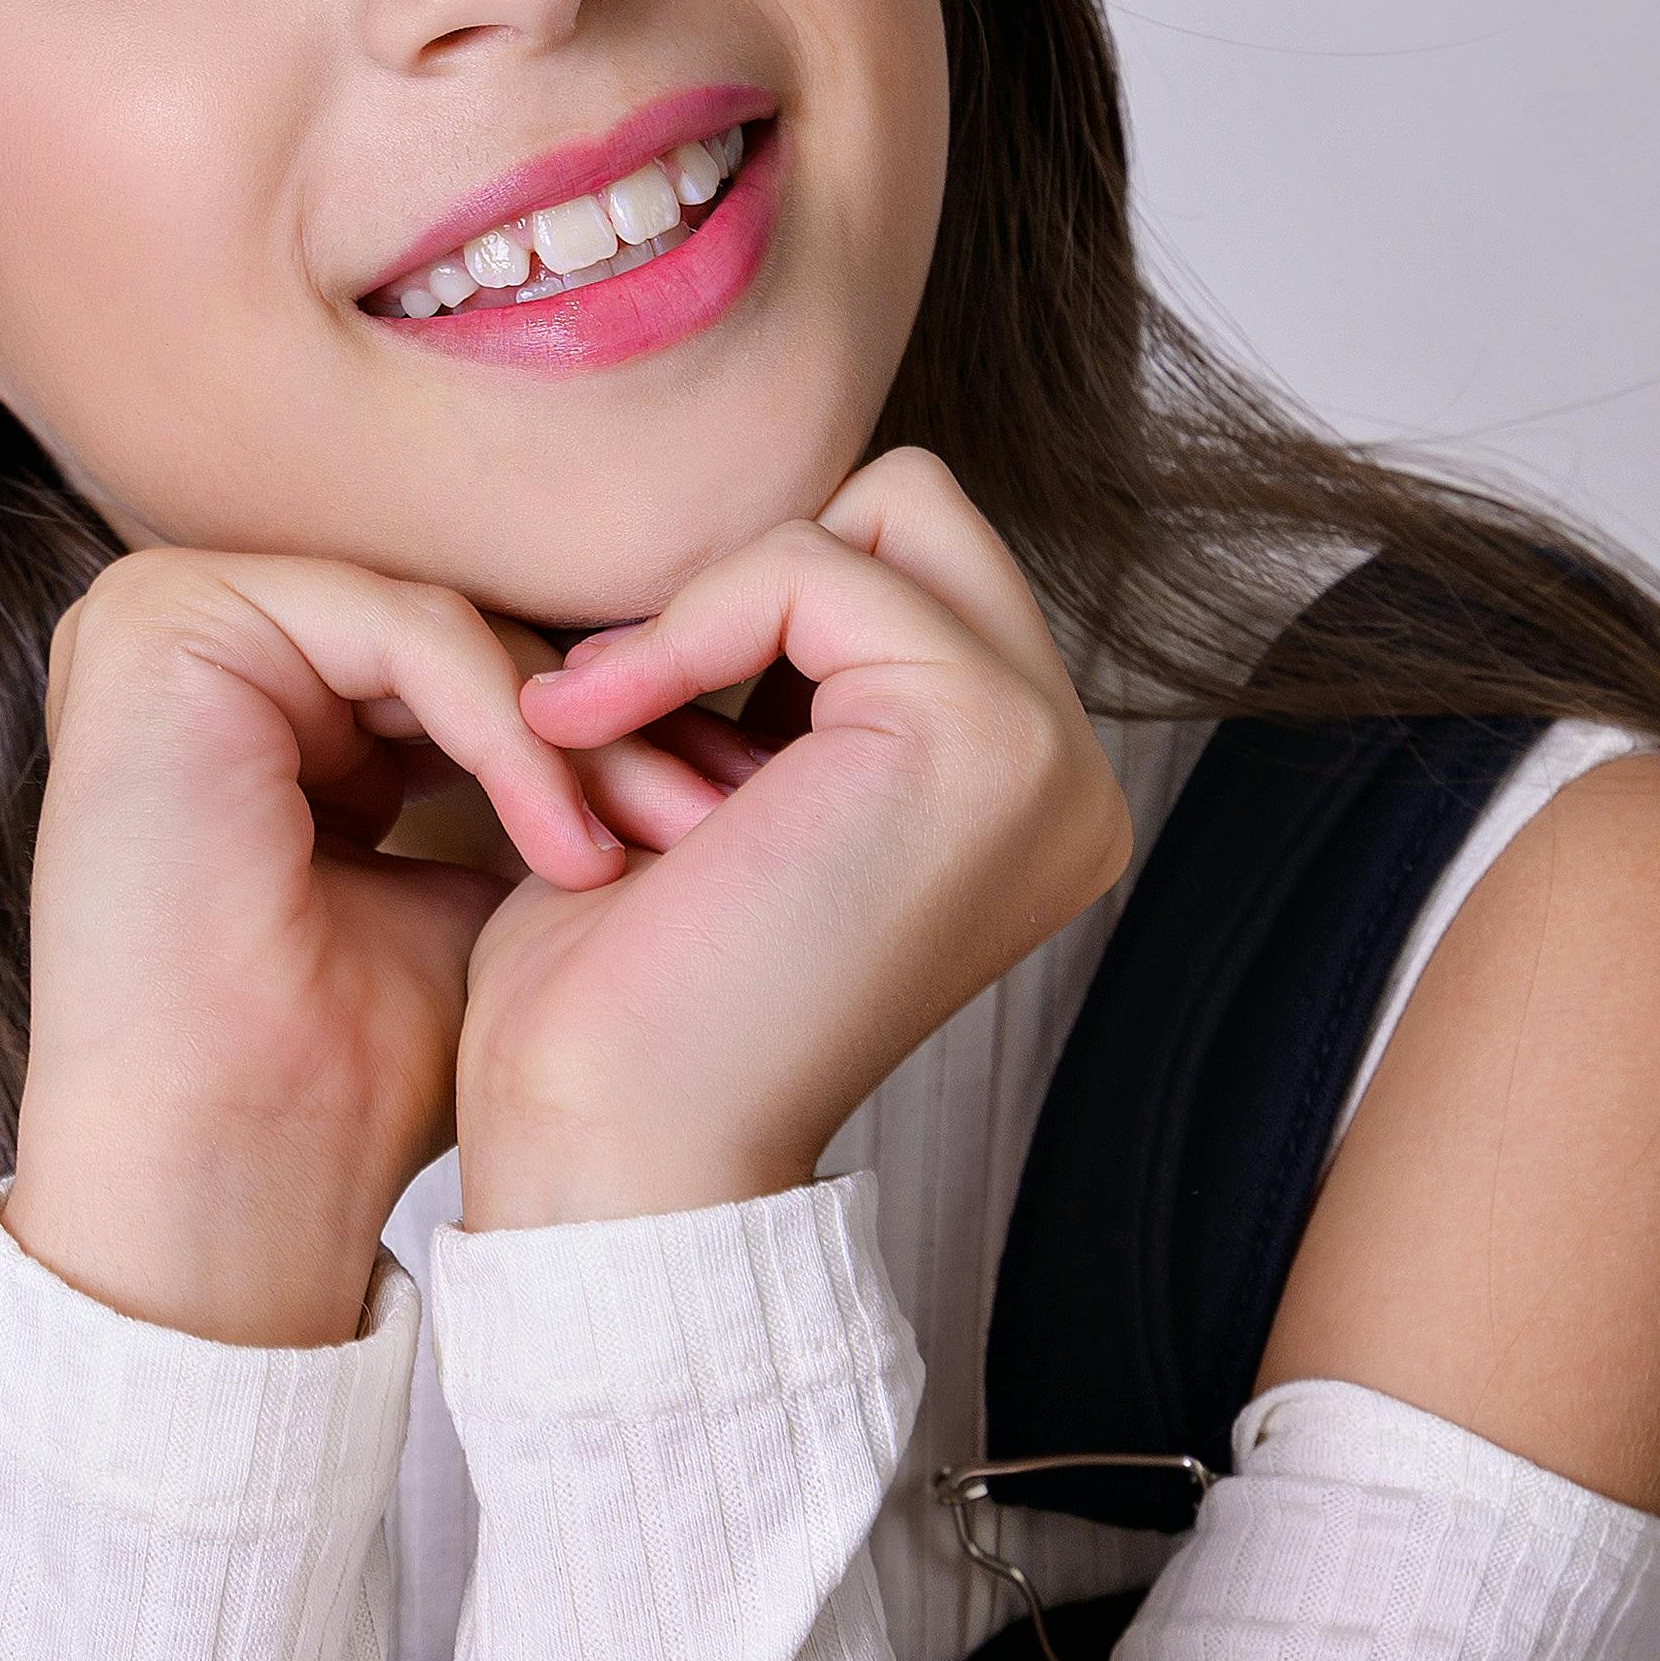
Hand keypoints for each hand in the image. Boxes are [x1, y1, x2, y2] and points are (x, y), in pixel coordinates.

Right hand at [3, 549, 644, 1347]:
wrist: (233, 1164)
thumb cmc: (336, 1076)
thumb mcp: (463, 898)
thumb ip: (523, 796)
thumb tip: (668, 744)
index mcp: (236, 694)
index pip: (448, 671)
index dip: (591, 739)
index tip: (719, 810)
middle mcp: (189, 636)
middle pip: (449, 643)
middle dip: (605, 732)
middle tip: (716, 811)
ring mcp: (163, 614)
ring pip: (441, 633)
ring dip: (576, 743)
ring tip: (666, 838)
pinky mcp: (171, 620)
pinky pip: (403, 635)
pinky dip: (509, 735)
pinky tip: (572, 842)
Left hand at [456, 451, 1131, 1230]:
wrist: (615, 1148)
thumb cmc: (625, 1005)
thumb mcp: (725, 794)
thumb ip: (779, 676)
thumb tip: (766, 533)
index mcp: (1019, 799)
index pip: (905, 572)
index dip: (747, 610)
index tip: (619, 714)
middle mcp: (1067, 780)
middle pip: (914, 514)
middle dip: (754, 582)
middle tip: (621, 704)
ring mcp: (1049, 758)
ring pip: (879, 512)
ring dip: (710, 605)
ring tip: (600, 727)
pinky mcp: (984, 735)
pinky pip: (811, 567)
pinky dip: (682, 629)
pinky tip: (592, 725)